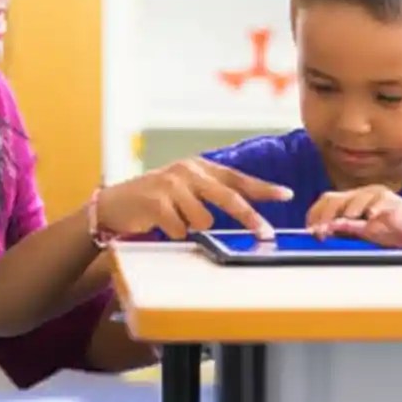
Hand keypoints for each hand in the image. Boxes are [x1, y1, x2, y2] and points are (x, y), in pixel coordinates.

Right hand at [96, 158, 293, 240]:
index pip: (237, 178)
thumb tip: (246, 214)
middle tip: (265, 234)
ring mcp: (171, 184)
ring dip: (192, 228)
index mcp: (199, 167)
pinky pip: (180, 229)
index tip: (286, 194)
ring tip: (174, 221)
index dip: (262, 188)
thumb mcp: (186, 190)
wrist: (115, 204)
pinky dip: (174, 233)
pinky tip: (161, 225)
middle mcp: (188, 171)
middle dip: (249, 217)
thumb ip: (211, 196)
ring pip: (202, 220)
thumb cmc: (156, 200)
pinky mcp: (156, 200)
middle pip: (228, 196)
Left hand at [306, 186, 401, 247]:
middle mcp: (365, 194)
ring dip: (342, 214)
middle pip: (335, 198)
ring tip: (334, 227)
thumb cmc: (399, 231)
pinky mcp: (394, 203)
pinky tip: (367, 219)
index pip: (328, 201)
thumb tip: (327, 229)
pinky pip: (378, 203)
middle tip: (318, 232)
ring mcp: (379, 196)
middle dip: (323, 215)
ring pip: (354, 199)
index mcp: (357, 200)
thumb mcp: (369, 233)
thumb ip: (350, 229)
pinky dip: (371, 210)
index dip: (315, 214)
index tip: (309, 231)